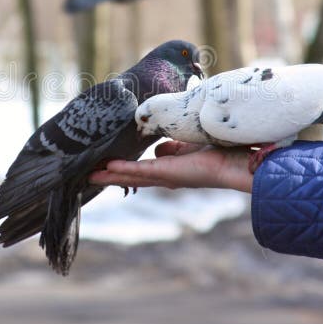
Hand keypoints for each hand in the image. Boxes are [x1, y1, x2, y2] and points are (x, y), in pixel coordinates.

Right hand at [89, 140, 253, 192]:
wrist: (232, 163)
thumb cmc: (217, 153)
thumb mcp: (189, 146)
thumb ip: (173, 146)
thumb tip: (158, 147)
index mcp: (170, 169)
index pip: (142, 170)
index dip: (123, 169)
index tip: (106, 166)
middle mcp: (164, 176)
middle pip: (131, 177)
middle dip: (110, 177)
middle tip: (90, 176)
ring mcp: (164, 176)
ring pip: (131, 177)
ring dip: (110, 177)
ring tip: (91, 176)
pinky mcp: (167, 173)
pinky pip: (141, 171)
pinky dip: (124, 171)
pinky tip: (108, 169)